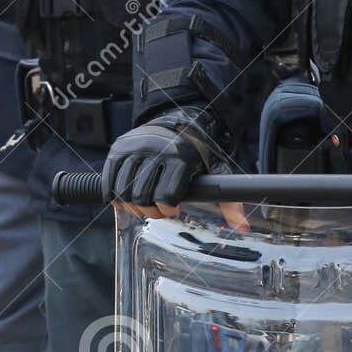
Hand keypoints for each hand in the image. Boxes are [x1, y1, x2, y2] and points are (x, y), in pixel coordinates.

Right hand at [102, 109, 245, 229]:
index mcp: (180, 159)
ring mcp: (134, 149)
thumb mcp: (216, 174)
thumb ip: (230, 202)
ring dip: (131, 206)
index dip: (168, 208)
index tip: (173, 209)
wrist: (176, 124)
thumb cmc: (198, 156)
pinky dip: (114, 195)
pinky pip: (109, 180)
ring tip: (141, 205)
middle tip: (156, 210)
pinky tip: (124, 199)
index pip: (167, 196)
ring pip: (124, 190)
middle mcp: (155, 152)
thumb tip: (242, 227)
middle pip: (143, 197)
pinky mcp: (118, 149)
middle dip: (150, 211)